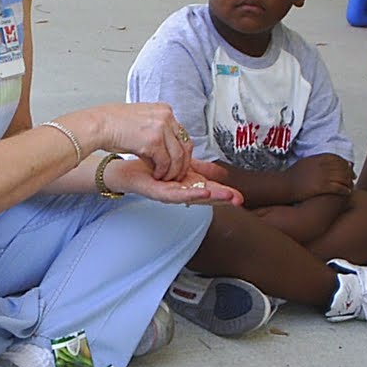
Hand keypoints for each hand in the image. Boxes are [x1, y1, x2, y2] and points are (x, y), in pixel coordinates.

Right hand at [95, 103, 196, 182]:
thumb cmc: (112, 123)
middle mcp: (166, 117)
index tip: (177, 163)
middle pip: (185, 144)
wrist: (99, 125)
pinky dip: (162, 172)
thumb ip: (155, 126)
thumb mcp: (141, 118)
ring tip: (165, 177)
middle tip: (176, 174)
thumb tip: (163, 140)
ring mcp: (161, 128)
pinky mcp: (153, 141)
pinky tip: (155, 175)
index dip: (181, 152)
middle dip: (182, 163)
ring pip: (178, 156)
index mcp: (164, 110)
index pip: (182, 133)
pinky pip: (165, 162)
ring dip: (173, 171)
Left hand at [105, 157, 244, 207]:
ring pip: (194, 197)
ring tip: (227, 197)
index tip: (240, 196)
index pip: (210, 190)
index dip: (225, 193)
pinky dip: (192, 194)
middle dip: (222, 198)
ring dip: (212, 198)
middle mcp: (180, 192)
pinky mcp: (159, 193)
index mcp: (188, 185)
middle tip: (238, 200)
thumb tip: (221, 171)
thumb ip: (201, 168)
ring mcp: (170, 194)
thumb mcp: (182, 166)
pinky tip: (203, 192)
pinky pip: (177, 194)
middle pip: (205, 197)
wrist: (126, 169)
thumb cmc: (151, 168)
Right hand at [286, 153, 353, 201]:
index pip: (336, 158)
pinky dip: (344, 189)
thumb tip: (321, 161)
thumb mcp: (304, 163)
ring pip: (342, 177)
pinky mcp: (321, 186)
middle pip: (341, 167)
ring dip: (348, 181)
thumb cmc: (291, 176)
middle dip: (349, 172)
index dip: (344, 163)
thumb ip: (315, 161)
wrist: (284, 185)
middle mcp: (322, 166)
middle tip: (353, 177)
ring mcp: (322, 176)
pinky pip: (338, 187)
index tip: (349, 167)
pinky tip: (347, 192)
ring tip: (351, 186)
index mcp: (317, 158)